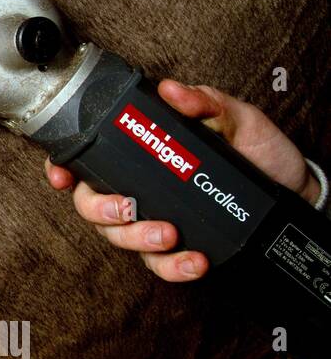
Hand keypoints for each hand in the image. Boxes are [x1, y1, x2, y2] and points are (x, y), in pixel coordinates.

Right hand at [45, 79, 318, 281]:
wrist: (297, 191)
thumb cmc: (260, 152)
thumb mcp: (238, 118)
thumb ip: (206, 102)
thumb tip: (174, 91)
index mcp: (142, 154)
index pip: (87, 160)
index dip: (61, 169)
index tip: (62, 177)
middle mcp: (139, 188)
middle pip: (90, 205)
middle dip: (102, 211)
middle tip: (130, 208)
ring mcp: (153, 220)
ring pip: (118, 238)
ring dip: (137, 239)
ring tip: (170, 234)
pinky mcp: (176, 249)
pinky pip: (158, 266)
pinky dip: (172, 267)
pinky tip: (194, 260)